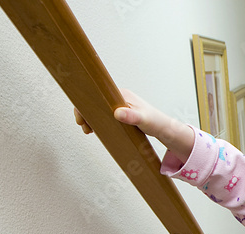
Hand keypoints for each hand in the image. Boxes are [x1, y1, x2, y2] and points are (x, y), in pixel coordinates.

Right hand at [74, 89, 194, 160]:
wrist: (163, 128)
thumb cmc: (155, 122)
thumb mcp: (143, 120)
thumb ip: (132, 116)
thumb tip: (117, 113)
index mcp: (121, 95)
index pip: (98, 94)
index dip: (87, 102)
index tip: (81, 114)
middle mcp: (119, 98)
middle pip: (96, 101)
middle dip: (85, 111)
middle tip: (83, 125)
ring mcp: (119, 106)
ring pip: (99, 108)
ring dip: (91, 117)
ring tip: (88, 129)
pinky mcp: (120, 114)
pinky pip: (104, 115)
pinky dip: (98, 121)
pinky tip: (95, 129)